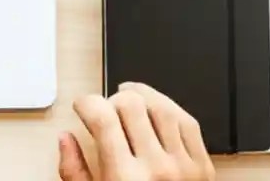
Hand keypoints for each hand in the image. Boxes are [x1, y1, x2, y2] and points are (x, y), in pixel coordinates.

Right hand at [59, 82, 214, 180]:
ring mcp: (184, 167)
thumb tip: (66, 140)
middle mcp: (156, 170)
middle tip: (106, 109)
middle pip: (132, 105)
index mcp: (124, 179)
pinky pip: (189, 122)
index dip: (88, 103)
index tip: (83, 106)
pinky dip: (170, 109)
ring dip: (143, 97)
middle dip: (112, 100)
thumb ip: (74, 173)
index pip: (103, 118)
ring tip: (130, 100)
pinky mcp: (204, 168)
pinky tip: (157, 112)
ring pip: (163, 108)